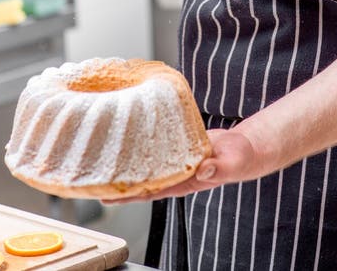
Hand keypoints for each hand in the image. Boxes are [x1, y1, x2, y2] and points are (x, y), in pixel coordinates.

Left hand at [102, 128, 262, 204]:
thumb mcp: (233, 162)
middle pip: (142, 181)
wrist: (245, 149)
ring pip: (147, 165)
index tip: (107, 195)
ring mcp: (177, 161)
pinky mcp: (179, 146)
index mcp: (186, 181)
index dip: (129, 194)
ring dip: (127, 165)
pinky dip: (142, 147)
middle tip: (91, 180)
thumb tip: (202, 170)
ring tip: (103, 162)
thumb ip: (218, 168)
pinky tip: (129, 141)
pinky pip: (156, 148)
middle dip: (118, 183)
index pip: (152, 190)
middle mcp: (177, 173)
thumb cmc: (241, 158)